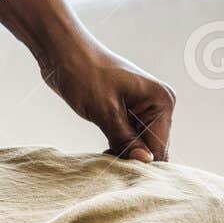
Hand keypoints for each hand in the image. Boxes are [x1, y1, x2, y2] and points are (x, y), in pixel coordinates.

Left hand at [0, 0, 174, 162]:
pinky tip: (102, 152)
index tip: (116, 170)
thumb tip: (146, 161)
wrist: (62, 52)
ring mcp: (143, 108)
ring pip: (139, 145)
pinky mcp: (126, 111)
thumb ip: (125, 138)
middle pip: (153, 147)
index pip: (159, 146)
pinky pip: (128, 138)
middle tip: (105, 164)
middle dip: (132, 158)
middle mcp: (158, 105)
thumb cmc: (83, 74)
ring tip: (101, 157)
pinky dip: (116, 147)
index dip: (141, 162)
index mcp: (161, 101)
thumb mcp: (103, 111)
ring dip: (122, 154)